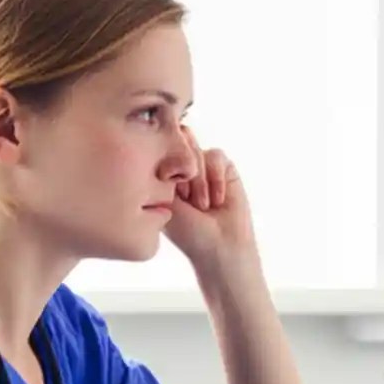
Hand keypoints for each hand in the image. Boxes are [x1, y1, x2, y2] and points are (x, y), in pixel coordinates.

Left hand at [162, 126, 257, 267]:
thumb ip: (161, 168)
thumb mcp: (164, 199)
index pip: (157, 146)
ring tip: (203, 205)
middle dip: (183, 172)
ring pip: (198, 150)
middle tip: (187, 200)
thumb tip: (164, 137)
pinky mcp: (225, 168)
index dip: (163, 161)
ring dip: (200, 181)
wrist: (220, 247)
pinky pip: (217, 156)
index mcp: (162, 174)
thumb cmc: (188, 232)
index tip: (167, 188)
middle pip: (178, 143)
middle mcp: (182, 167)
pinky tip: (217, 200)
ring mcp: (204, 166)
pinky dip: (216, 178)